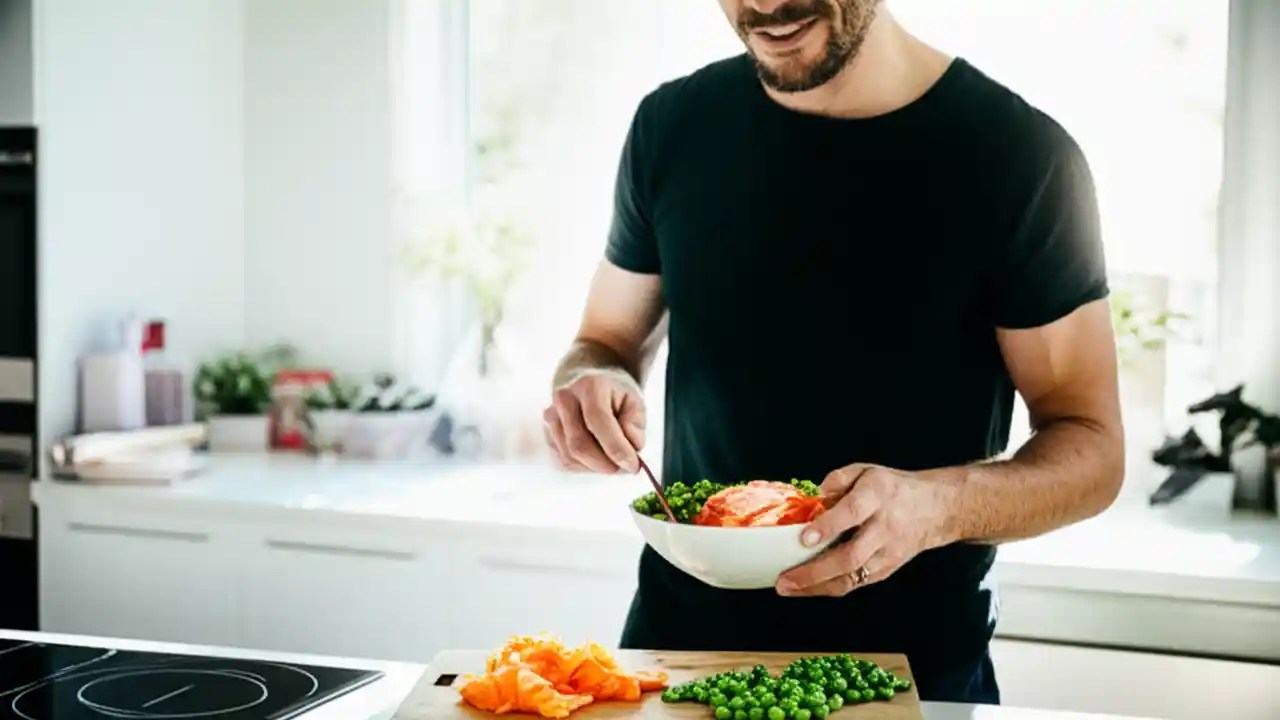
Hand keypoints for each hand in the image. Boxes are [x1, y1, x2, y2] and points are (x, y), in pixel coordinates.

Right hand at [542, 369, 645, 473]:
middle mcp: (565, 399)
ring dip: (595, 467)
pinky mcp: (548, 434)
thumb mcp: (635, 404)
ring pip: (570, 457)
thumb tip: (629, 446)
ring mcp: (552, 417)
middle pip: (579, 444)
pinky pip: (564, 462)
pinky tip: (597, 458)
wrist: (593, 391)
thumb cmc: (616, 399)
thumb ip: (634, 425)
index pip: (598, 420)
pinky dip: (584, 467)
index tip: (632, 464)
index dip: (615, 447)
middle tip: (623, 468)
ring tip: (612, 460)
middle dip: (604, 464)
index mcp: (589, 386)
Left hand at [775, 464, 955, 596]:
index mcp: (877, 496)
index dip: (828, 527)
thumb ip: (838, 479)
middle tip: (786, 578)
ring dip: (817, 586)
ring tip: (789, 587)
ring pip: (852, 577)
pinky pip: (855, 583)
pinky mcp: (886, 569)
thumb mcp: (866, 471)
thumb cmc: (893, 489)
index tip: (804, 538)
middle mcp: (884, 528)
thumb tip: (816, 495)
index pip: (852, 513)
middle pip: (850, 556)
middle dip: (815, 571)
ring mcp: (887, 553)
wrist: (935, 509)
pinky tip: (807, 588)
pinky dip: (829, 588)